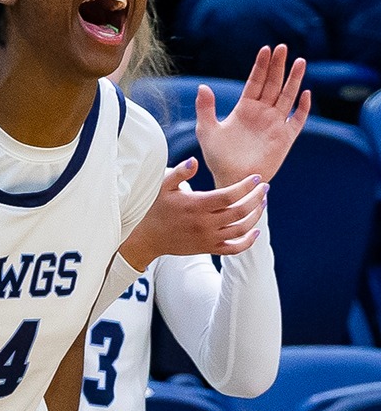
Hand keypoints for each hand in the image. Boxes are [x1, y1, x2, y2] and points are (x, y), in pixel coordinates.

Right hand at [119, 163, 266, 267]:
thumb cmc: (155, 208)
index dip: (246, 186)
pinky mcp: (208, 248)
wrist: (146, 237)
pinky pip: (234, 248)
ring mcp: (207, 238)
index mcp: (196, 206)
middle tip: (264, 188)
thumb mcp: (163, 187)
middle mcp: (204, 223)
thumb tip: (194, 161)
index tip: (255, 177)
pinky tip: (255, 231)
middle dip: (257, 198)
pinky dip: (248, 241)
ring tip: (261, 203)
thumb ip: (179, 173)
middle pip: (241, 211)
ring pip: (242, 228)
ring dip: (256, 215)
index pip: (229, 195)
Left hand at [197, 44, 310, 187]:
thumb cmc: (218, 158)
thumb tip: (202, 86)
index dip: (261, 66)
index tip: (266, 49)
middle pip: (273, 84)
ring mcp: (275, 123)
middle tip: (283, 47)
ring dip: (294, 79)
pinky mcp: (285, 137)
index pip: (255, 82)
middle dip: (278, 66)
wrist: (232, 179)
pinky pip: (297, 119)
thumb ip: (205, 108)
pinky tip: (305, 93)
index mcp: (245, 108)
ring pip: (287, 96)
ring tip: (299, 61)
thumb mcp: (207, 130)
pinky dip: (302, 107)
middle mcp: (262, 113)